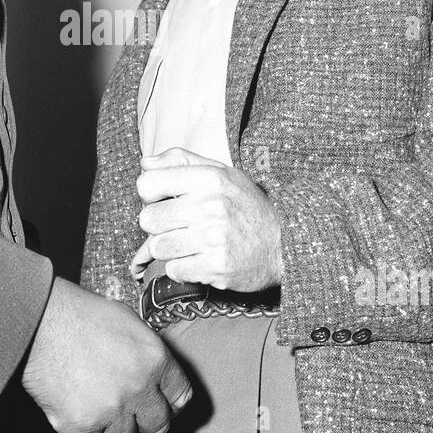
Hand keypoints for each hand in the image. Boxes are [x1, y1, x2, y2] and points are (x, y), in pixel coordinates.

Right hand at [22, 277, 192, 432]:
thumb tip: (150, 373)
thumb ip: (145, 353)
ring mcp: (111, 411)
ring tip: (95, 403)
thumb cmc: (79, 314)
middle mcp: (139, 389)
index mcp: (155, 359)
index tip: (163, 405)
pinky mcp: (82, 427)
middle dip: (146, 420)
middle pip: (158, 425)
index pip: (180, 395)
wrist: (40, 323)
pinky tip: (73, 407)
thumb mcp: (127, 322)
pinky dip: (82, 430)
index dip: (170, 402)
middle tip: (131, 413)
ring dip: (112, 426)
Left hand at [131, 146, 281, 293]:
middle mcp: (211, 206)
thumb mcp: (221, 173)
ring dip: (170, 249)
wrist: (286, 244)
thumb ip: (181, 161)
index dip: (151, 195)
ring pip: (158, 247)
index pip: (147, 184)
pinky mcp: (217, 267)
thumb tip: (145, 163)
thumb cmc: (247, 206)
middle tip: (179, 225)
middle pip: (148, 219)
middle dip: (159, 225)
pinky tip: (200, 259)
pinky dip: (183, 268)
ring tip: (191, 244)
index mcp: (209, 178)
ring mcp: (214, 238)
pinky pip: (174, 270)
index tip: (165, 200)